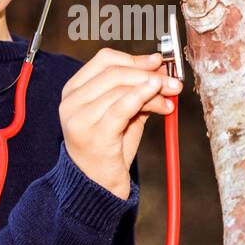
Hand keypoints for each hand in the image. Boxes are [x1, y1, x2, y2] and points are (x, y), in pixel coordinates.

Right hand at [59, 48, 182, 198]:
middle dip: (149, 74)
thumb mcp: (123, 113)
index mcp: (74, 90)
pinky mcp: (93, 134)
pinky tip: (160, 102)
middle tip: (172, 82)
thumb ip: (136, 91)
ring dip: (152, 91)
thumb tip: (161, 70)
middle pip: (115, 73)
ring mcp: (79, 118)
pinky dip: (143, 99)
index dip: (134, 58)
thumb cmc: (109, 149)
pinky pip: (121, 108)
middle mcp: (71, 101)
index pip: (105, 60)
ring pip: (121, 89)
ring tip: (169, 100)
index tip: (158, 62)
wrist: (97, 186)